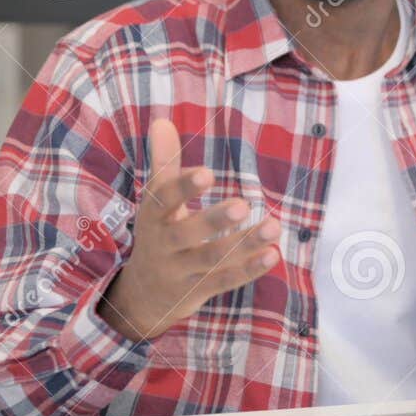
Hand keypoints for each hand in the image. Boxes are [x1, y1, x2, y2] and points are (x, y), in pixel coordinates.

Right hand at [98, 119, 280, 341]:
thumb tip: (162, 121)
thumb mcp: (156, 200)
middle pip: (185, 233)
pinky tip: (273, 254)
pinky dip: (249, 269)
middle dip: (213, 220)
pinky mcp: (198, 290)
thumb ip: (164, 162)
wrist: (141, 295)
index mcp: (151, 216)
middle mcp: (163, 244)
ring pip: (211, 259)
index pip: (162, 200)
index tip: (206, 173)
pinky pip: (224, 280)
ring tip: (274, 226)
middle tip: (242, 205)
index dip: (182, 187)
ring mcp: (179, 271)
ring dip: (243, 243)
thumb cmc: (158, 233)